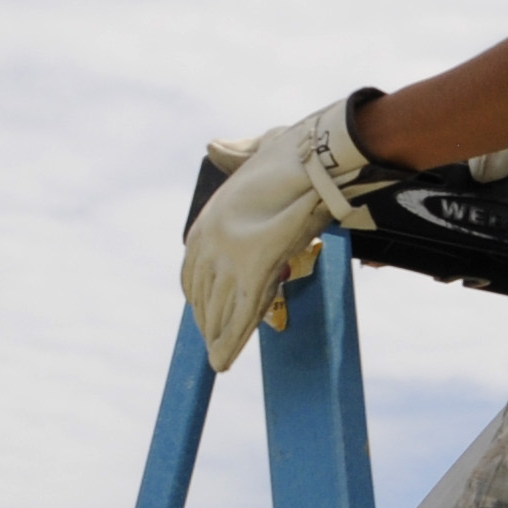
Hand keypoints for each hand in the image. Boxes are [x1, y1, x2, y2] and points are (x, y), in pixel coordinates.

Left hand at [182, 92, 390, 371]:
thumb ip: (236, 153)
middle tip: (212, 343)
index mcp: (208, 219)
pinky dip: (232, 341)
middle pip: (203, 294)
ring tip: (219, 359)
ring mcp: (229, 256)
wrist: (315, 154)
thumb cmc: (294, 151)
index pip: (193, 269)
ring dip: (218, 337)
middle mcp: (209, 241)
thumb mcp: (257, 149)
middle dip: (207, 320)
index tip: (203, 311)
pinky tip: (223, 361)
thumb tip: (214, 146)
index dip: (198, 294)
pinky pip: (243, 314)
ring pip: (220, 310)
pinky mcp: (255, 269)